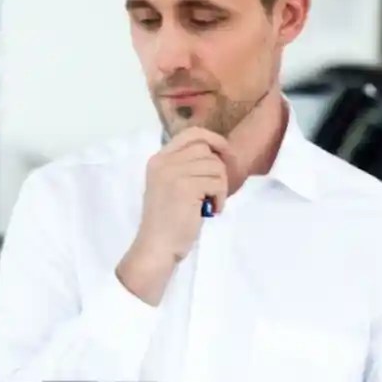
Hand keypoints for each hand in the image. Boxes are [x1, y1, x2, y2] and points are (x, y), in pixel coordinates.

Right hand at [117, 128, 235, 304]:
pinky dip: (220, 198)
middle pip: (206, 150)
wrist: (156, 247)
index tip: (224, 153)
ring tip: (210, 204)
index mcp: (158, 160)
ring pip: (215, 166)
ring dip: (220, 187)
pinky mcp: (185, 187)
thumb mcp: (171, 186)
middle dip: (218, 170)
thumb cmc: (167, 222)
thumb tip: (217, 152)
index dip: (213, 139)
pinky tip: (210, 210)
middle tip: (213, 192)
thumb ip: (185, 167)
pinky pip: (217, 183)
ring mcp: (173, 173)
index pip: (191, 134)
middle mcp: (163, 162)